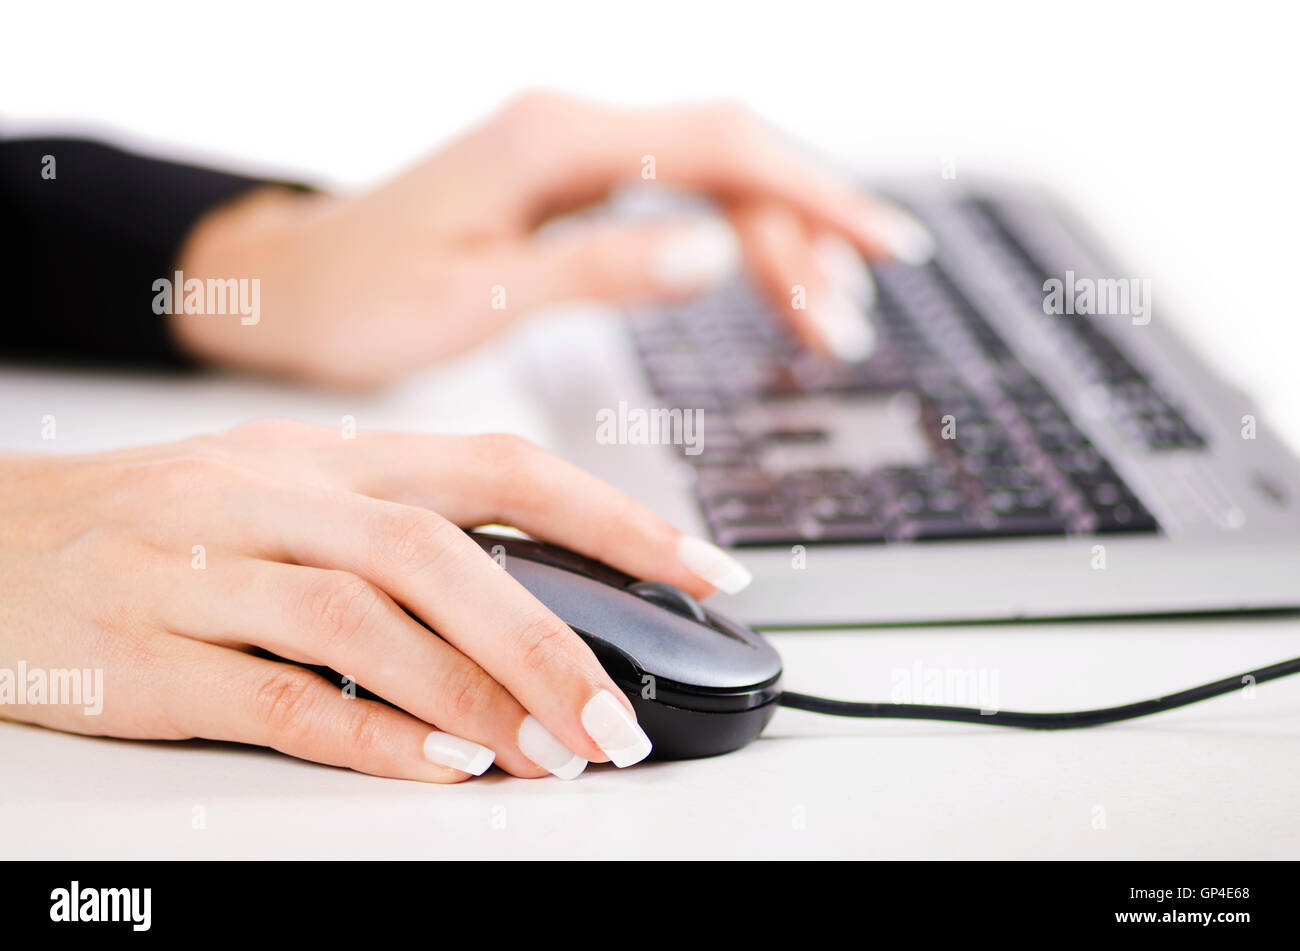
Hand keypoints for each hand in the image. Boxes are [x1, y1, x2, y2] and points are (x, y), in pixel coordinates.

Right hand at [0, 420, 751, 780]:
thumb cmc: (159, 525)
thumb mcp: (286, 497)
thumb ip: (399, 533)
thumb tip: (533, 596)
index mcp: (326, 458)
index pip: (497, 466)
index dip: (612, 516)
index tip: (703, 567)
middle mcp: (271, 498)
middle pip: (437, 552)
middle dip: (545, 637)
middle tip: (619, 717)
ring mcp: (203, 572)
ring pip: (364, 621)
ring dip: (472, 693)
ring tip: (554, 753)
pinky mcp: (145, 655)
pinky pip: (273, 696)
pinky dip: (367, 735)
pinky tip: (440, 769)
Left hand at [171, 92, 932, 385]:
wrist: (288, 287)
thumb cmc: (360, 298)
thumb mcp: (481, 299)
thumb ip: (602, 271)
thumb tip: (717, 253)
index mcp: (553, 142)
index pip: (723, 148)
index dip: (816, 194)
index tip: (885, 247)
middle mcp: (571, 131)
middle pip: (732, 160)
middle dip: (806, 234)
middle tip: (846, 326)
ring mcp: (572, 154)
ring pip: (712, 179)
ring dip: (777, 243)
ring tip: (823, 321)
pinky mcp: (567, 186)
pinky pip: (674, 199)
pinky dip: (729, 240)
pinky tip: (763, 281)